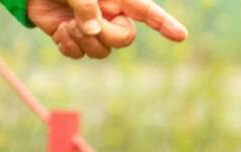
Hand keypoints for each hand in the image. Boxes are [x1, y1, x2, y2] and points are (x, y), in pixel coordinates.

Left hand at [28, 0, 186, 59]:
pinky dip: (68, 46)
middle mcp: (108, 14)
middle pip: (124, 40)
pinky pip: (80, 55)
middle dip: (107, 37)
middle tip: (87, 25)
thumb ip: (86, 7)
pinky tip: (59, 31)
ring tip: (68, 24)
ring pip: (101, 52)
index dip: (164, 24)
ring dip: (83, 42)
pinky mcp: (75, 39)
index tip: (181, 36)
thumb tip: (95, 31)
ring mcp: (92, 28)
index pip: (147, 12)